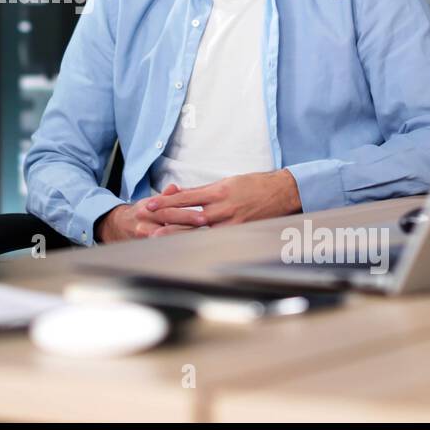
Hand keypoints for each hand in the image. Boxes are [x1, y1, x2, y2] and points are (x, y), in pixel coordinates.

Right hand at [95, 200, 205, 242]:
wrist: (118, 227)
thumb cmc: (140, 214)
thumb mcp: (149, 202)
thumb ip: (165, 197)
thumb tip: (175, 187)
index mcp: (147, 208)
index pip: (167, 208)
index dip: (185, 211)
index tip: (201, 213)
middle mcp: (144, 221)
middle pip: (167, 221)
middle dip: (187, 222)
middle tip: (204, 222)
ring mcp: (143, 235)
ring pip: (165, 237)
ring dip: (183, 236)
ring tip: (201, 236)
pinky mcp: (144, 247)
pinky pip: (161, 247)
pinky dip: (175, 247)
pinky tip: (188, 248)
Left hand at [144, 169, 301, 227]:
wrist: (282, 193)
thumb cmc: (253, 185)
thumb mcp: (226, 182)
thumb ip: (202, 191)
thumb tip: (179, 193)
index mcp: (218, 192)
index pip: (185, 198)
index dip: (166, 202)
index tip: (150, 205)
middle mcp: (222, 208)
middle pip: (188, 217)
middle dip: (166, 222)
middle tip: (147, 227)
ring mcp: (230, 224)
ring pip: (199, 232)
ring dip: (178, 235)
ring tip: (159, 239)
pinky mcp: (238, 234)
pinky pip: (215, 239)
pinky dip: (199, 242)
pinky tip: (186, 247)